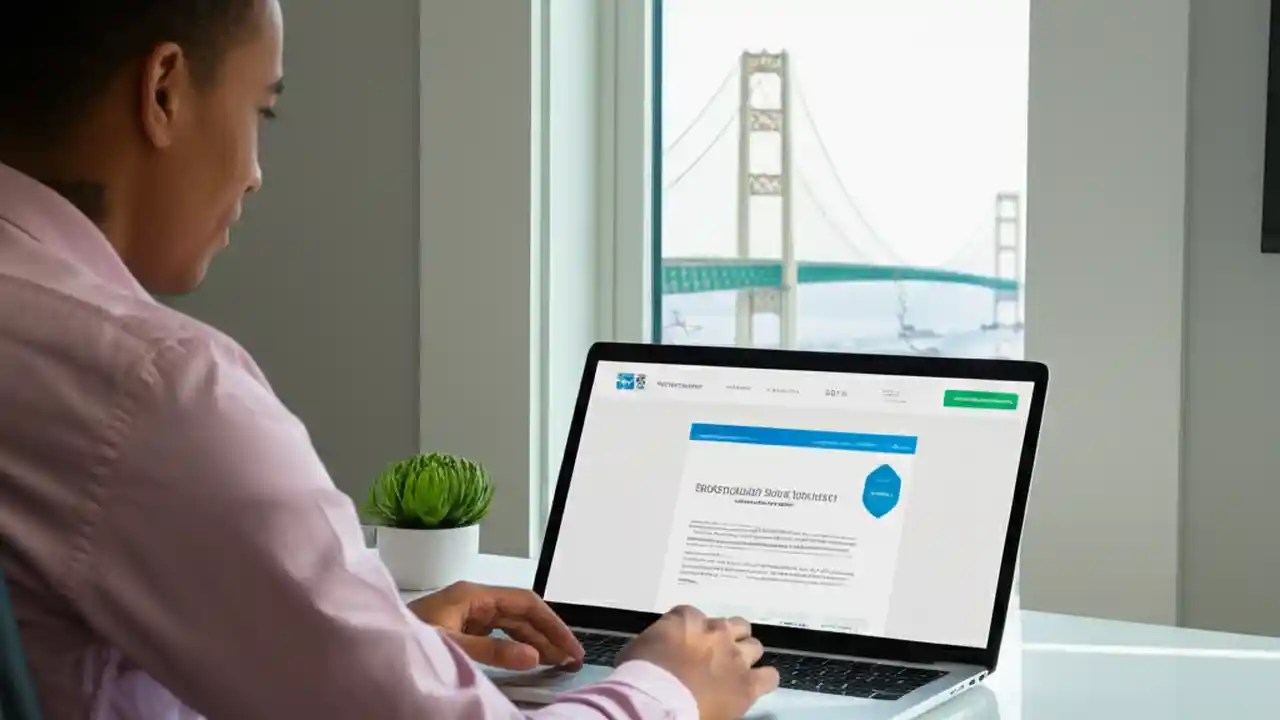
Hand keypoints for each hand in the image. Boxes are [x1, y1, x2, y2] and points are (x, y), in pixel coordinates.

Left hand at [409, 581, 584, 671]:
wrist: (369, 647)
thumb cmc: (404, 637)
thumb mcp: (451, 645)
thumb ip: (492, 651)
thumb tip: (531, 656)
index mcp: (472, 594)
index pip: (525, 603)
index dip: (552, 624)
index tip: (569, 647)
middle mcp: (472, 600)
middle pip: (521, 614)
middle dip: (547, 634)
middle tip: (570, 659)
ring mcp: (466, 614)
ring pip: (511, 625)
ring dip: (534, 642)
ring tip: (556, 661)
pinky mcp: (459, 628)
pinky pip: (497, 635)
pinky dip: (515, 647)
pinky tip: (526, 659)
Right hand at [620, 606, 778, 719]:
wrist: (656, 701)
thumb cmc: (638, 676)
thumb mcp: (639, 648)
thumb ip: (658, 642)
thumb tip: (660, 649)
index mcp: (688, 620)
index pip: (694, 615)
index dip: (692, 631)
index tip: (685, 644)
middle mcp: (716, 632)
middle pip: (733, 626)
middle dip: (727, 638)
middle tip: (716, 655)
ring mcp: (736, 658)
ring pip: (754, 646)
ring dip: (745, 656)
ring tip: (735, 671)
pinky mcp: (748, 685)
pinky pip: (769, 677)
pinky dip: (763, 680)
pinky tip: (754, 686)